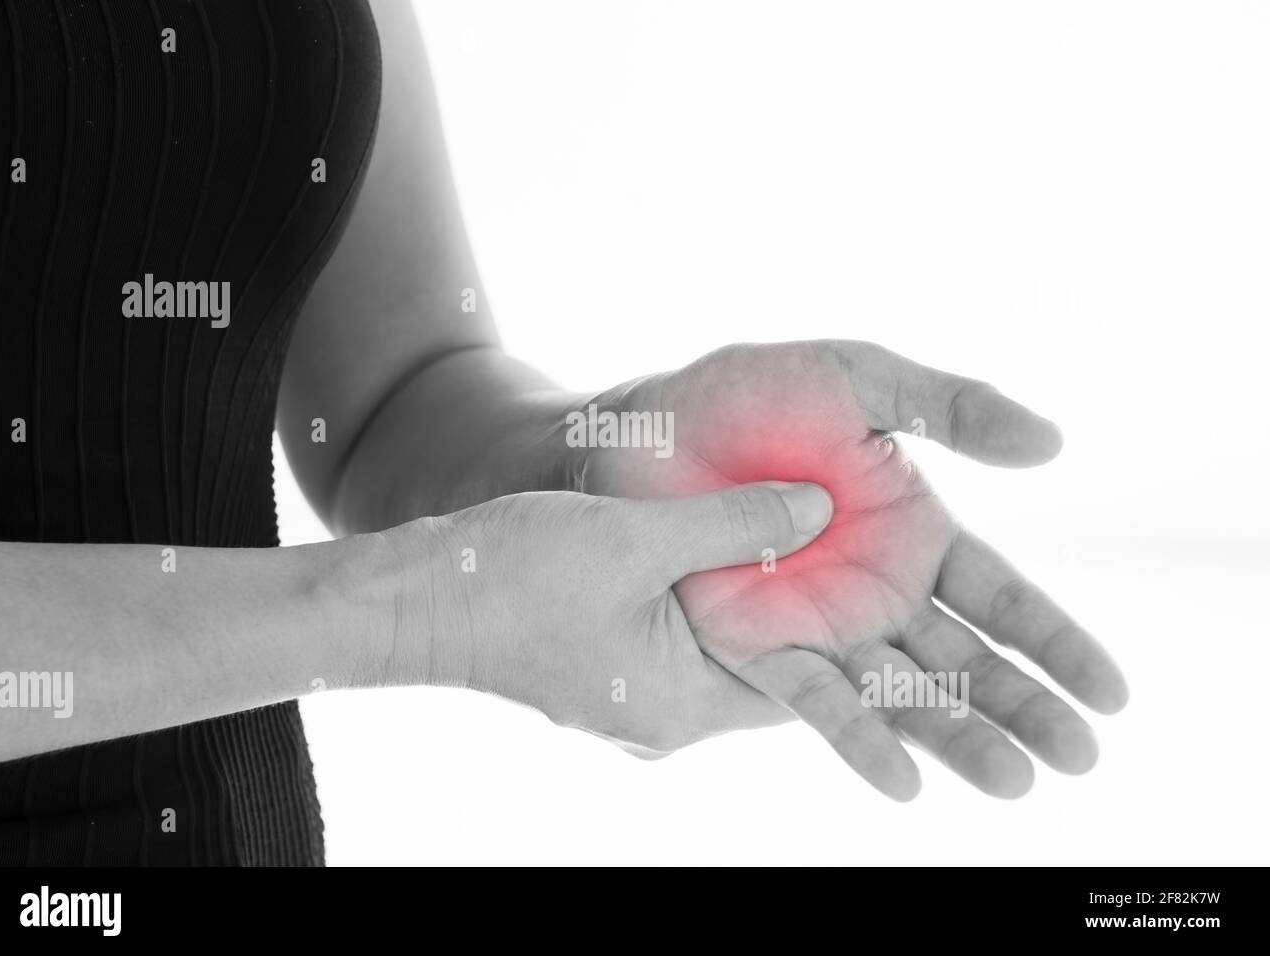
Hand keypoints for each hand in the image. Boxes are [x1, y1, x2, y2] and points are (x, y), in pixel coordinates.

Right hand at [400, 483, 833, 756]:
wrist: (412, 601)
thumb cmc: (510, 574)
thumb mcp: (633, 536)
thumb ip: (731, 521)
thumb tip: (819, 508)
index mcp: (679, 702)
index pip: (800, 686)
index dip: (854, 646)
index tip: (905, 610)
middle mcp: (665, 715)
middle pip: (770, 673)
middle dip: (818, 630)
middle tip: (876, 578)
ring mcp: (635, 699)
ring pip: (728, 653)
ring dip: (764, 610)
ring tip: (814, 556)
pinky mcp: (612, 672)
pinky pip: (688, 643)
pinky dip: (718, 605)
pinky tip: (736, 558)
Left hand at [579, 341, 1127, 797]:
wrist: (642, 426)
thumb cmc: (746, 395)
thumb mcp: (858, 379)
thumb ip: (950, 407)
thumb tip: (1054, 443)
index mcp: (913, 534)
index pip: (1003, 600)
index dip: (1057, 643)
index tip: (1112, 691)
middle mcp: (878, 593)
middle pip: (968, 662)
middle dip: (1025, 707)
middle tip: (1080, 756)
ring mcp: (822, 625)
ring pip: (905, 694)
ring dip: (959, 737)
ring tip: (1014, 782)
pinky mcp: (761, 644)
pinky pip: (818, 698)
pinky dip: (860, 737)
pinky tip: (904, 781)